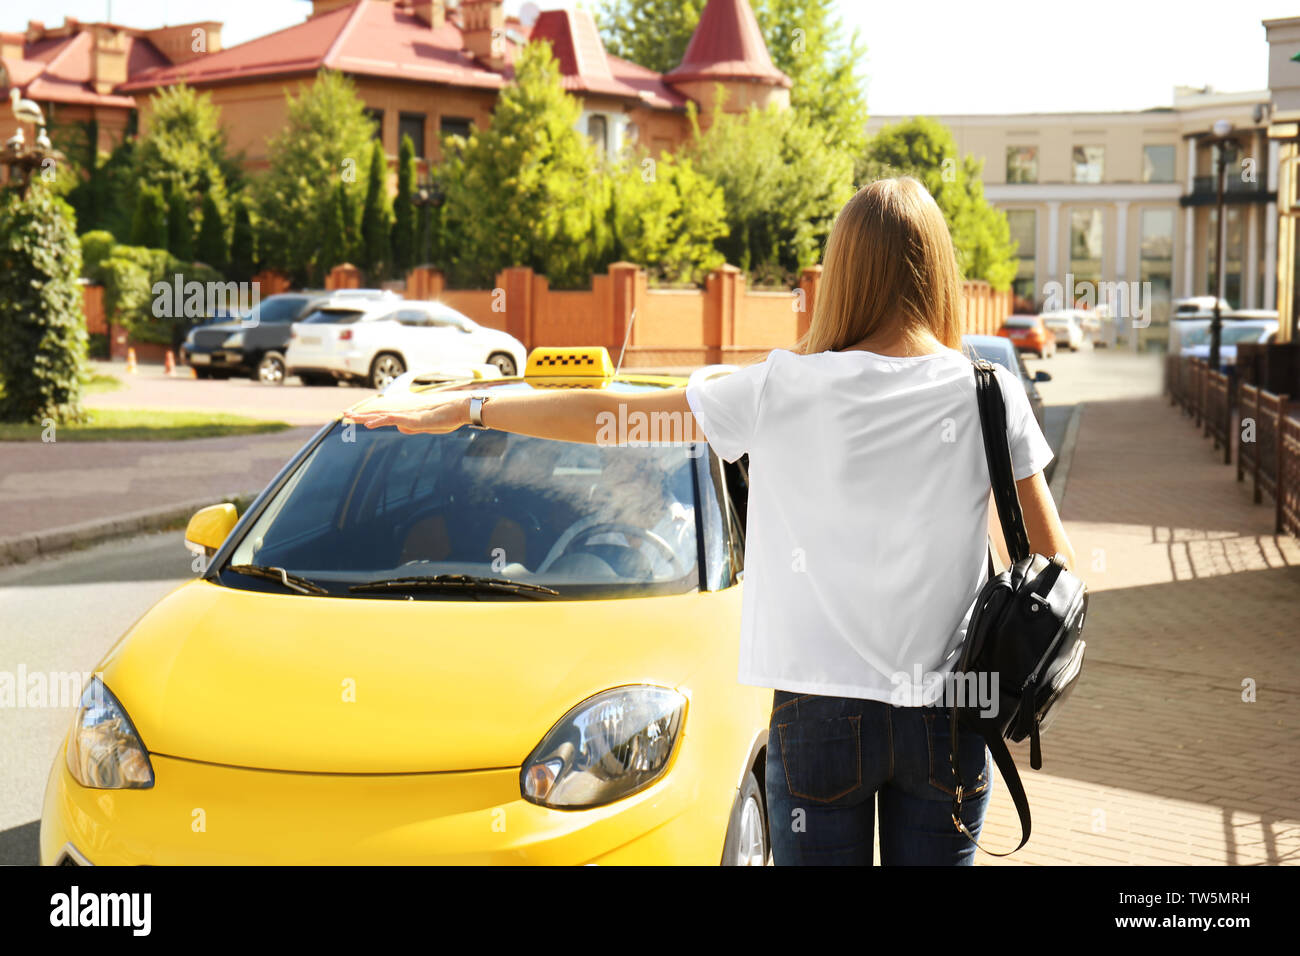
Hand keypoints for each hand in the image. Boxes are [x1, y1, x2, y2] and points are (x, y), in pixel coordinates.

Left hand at [347, 397, 468, 434]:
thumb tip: (399, 428)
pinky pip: (391, 420)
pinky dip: (378, 421)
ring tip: (348, 416)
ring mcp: (407, 416)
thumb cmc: (447, 419)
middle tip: (344, 414)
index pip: (384, 416)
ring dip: (364, 416)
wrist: (458, 411)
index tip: (356, 417)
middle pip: (378, 413)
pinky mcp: (412, 420)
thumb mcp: (426, 427)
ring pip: (380, 415)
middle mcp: (404, 414)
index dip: (369, 416)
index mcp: (406, 417)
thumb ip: (412, 428)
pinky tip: (367, 424)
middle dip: (360, 414)